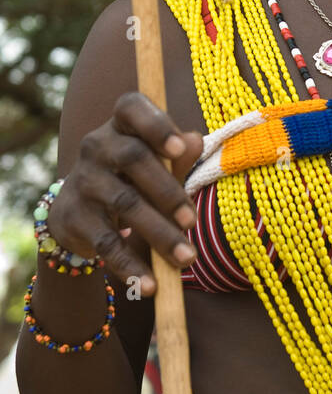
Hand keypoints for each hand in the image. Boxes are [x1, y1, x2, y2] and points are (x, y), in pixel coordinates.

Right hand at [46, 93, 203, 295]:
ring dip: (159, 234)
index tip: (179, 148)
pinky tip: (150, 285)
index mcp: (121, 124)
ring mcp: (82, 180)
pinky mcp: (74, 217)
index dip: (156, 124)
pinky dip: (130, 266)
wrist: (78, 212)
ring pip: (124, 204)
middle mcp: (97, 145)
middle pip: (133, 159)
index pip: (131, 107)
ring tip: (186, 259)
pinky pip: (106, 242)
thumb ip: (176, 156)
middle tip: (192, 222)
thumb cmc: (133, 177)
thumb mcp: (156, 163)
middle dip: (167, 191)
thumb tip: (195, 140)